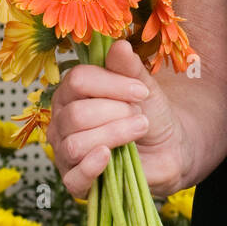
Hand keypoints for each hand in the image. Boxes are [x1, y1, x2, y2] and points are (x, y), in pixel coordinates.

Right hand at [47, 40, 186, 198]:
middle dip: (115, 113)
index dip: (111, 84)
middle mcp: (62, 120)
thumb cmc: (147, 112)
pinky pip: (73, 177)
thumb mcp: (142, 87)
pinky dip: (91, 167)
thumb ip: (128, 67)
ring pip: (76, 144)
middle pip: (76, 114)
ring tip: (137, 130)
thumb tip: (119, 45)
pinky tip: (108, 157)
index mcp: (72, 91)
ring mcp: (64, 151)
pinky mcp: (74, 180)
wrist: (165, 149)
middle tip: (139, 116)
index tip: (142, 91)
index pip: (78, 80)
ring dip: (113, 136)